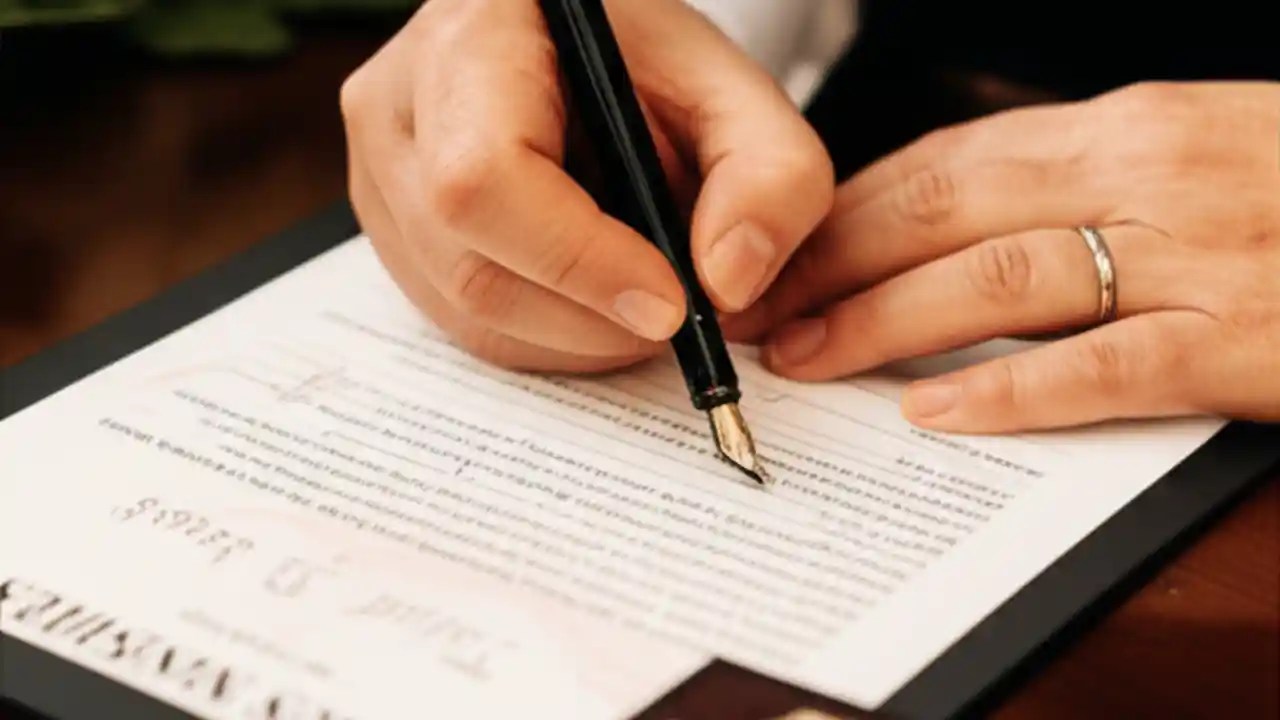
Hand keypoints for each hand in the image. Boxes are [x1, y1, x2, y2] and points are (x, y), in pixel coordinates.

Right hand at [340, 0, 831, 372]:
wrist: (580, 56)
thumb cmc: (646, 64)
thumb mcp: (733, 92)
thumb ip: (769, 175)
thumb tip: (727, 285)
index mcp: (472, 37)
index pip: (485, 177)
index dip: (578, 260)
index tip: (668, 302)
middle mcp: (400, 106)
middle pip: (471, 263)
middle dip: (591, 319)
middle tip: (674, 315)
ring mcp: (380, 175)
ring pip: (465, 309)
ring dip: (575, 338)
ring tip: (643, 301)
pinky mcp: (393, 231)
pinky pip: (460, 322)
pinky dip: (546, 337)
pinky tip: (595, 301)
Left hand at [727, 82, 1279, 432]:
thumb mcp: (1183, 149)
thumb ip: (1072, 179)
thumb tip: (948, 218)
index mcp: (1124, 126)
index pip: (945, 159)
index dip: (845, 209)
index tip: (778, 246)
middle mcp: (1146, 174)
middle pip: (946, 210)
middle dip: (834, 262)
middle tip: (760, 309)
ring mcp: (1196, 257)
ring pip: (1001, 280)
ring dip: (886, 322)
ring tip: (811, 357)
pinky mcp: (1245, 340)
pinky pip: (1106, 368)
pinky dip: (1014, 391)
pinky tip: (940, 415)